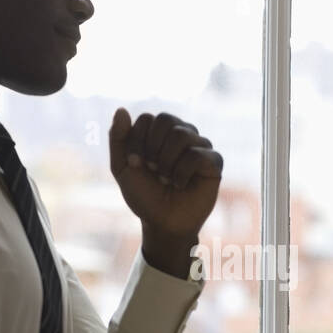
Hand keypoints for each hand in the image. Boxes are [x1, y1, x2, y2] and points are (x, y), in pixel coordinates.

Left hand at [109, 108, 222, 240]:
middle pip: (166, 120)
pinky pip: (197, 155)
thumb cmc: (144, 195)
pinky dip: (181, 173)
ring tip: (166, 179)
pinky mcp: (214, 162)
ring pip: (182, 134)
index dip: (137, 142)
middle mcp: (182, 133)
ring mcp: (200, 146)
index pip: (147, 118)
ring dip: (167, 162)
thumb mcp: (122, 167)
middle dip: (152, 148)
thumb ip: (118, 138)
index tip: (136, 164)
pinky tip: (181, 184)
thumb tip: (121, 109)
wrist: (162, 223)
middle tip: (153, 170)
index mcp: (160, 131)